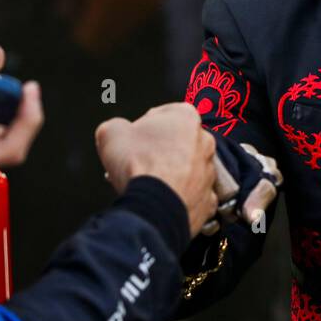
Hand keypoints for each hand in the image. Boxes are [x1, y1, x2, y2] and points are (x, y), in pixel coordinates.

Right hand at [95, 103, 218, 235]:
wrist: (154, 206)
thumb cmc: (137, 166)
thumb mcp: (110, 132)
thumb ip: (116, 126)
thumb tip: (117, 132)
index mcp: (185, 117)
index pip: (164, 114)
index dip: (144, 126)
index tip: (133, 138)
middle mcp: (204, 142)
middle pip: (178, 142)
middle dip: (160, 151)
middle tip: (137, 163)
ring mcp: (209, 172)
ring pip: (189, 170)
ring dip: (172, 174)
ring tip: (148, 185)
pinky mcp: (209, 200)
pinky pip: (195, 196)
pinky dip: (181, 198)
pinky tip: (163, 200)